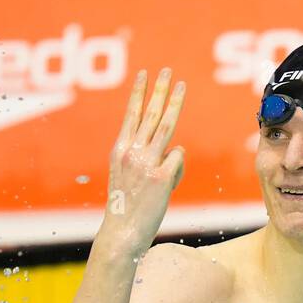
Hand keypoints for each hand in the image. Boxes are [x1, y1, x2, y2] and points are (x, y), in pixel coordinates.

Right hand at [104, 67, 185, 250]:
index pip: (131, 115)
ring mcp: (147, 163)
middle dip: (160, 89)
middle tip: (168, 71)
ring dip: (175, 103)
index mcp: (120, 150)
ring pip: (166, 126)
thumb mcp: (124, 175)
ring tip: (183, 86)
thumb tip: (173, 147)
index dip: (139, 93)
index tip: (145, 75)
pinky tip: (167, 185)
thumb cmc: (126, 206)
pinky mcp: (162, 176)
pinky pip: (178, 159)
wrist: (123, 231)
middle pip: (151, 113)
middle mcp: (132, 152)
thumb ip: (142, 156)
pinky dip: (177, 170)